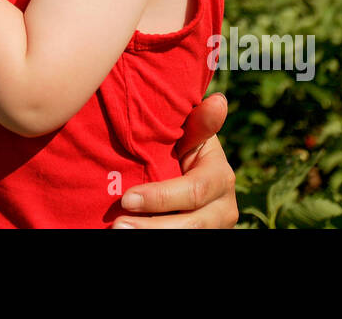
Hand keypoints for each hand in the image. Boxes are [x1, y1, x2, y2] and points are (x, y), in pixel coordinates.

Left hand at [112, 93, 238, 227]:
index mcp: (221, 178)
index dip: (160, 198)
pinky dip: (152, 236)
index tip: (126, 198)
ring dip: (148, 235)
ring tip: (117, 231)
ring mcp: (215, 228)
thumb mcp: (191, 136)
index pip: (193, 192)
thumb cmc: (184, 147)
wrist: (188, 176)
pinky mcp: (201, 236)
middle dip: (151, 226)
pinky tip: (130, 234)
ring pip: (183, 237)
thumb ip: (199, 124)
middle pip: (190, 224)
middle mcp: (225, 208)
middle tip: (116, 225)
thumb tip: (218, 100)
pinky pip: (180, 240)